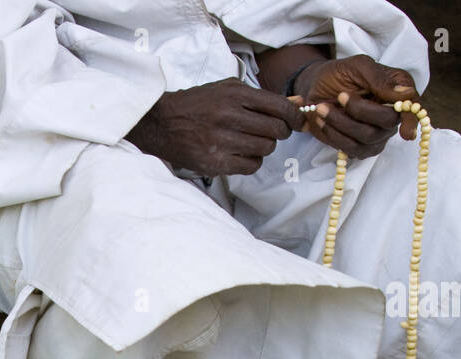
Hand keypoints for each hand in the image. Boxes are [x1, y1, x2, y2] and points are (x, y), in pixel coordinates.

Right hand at [126, 78, 305, 177]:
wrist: (162, 122)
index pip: (279, 107)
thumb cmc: (197, 104)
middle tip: (273, 132)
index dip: (295, 116)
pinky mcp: (214, 162)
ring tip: (252, 142)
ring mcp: (221, 141)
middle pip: (276, 130)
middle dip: (280, 132)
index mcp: (235, 95)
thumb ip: (259, 97)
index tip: (298, 122)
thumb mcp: (226, 89)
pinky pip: (250, 166)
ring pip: (265, 148)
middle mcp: (229, 116)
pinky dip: (252, 162)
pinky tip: (243, 155)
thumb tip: (294, 106)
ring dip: (264, 147)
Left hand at [291, 54, 422, 158]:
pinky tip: (323, 120)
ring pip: (367, 137)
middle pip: (387, 123)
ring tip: (323, 107)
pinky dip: (334, 134)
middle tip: (340, 96)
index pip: (412, 107)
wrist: (314, 89)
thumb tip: (406, 94)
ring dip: (341, 122)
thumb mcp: (358, 67)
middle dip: (359, 111)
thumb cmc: (339, 75)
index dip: (411, 120)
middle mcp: (393, 114)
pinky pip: (352, 149)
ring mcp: (378, 134)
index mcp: (399, 90)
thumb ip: (380, 79)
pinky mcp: (361, 147)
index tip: (406, 133)